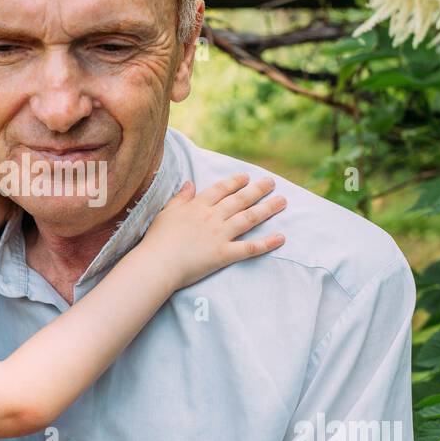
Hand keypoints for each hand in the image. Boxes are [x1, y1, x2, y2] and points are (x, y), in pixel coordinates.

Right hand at [141, 173, 286, 289]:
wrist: (157, 263)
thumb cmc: (157, 240)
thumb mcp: (166, 212)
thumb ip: (180, 198)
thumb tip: (189, 182)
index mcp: (197, 207)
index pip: (220, 190)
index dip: (235, 182)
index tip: (246, 177)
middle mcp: (212, 217)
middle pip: (239, 200)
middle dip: (257, 190)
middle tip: (271, 182)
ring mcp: (220, 235)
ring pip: (248, 218)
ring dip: (267, 209)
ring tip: (282, 201)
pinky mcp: (224, 254)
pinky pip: (249, 248)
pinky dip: (266, 243)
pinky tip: (281, 237)